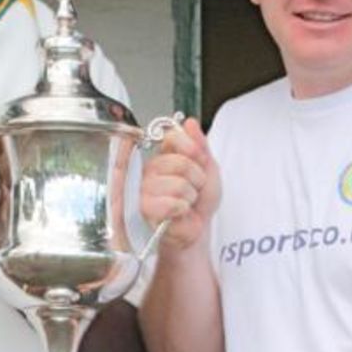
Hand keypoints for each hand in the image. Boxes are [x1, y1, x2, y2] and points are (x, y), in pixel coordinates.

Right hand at [140, 116, 220, 251]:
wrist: (197, 229)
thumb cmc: (199, 202)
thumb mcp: (208, 169)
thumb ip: (200, 145)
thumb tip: (189, 122)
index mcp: (164, 155)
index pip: (172, 137)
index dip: (191, 149)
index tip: (199, 160)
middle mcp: (150, 169)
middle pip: (179, 163)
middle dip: (196, 178)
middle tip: (193, 189)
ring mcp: (144, 189)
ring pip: (177, 185)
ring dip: (190, 197)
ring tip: (185, 203)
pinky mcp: (143, 209)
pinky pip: (170, 203)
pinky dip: (182, 209)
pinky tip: (178, 213)